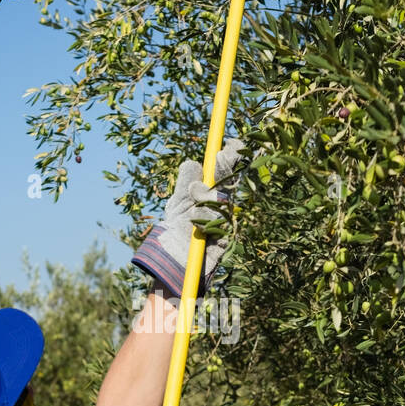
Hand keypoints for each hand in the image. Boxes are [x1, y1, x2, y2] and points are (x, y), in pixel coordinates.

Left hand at [130, 138, 247, 297]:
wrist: (173, 260)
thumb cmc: (176, 229)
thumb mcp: (177, 202)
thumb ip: (185, 183)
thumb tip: (194, 163)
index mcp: (213, 193)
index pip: (227, 171)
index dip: (231, 157)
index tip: (229, 144)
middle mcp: (222, 205)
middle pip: (231, 182)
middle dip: (227, 168)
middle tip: (222, 156)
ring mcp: (224, 222)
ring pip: (222, 201)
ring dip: (207, 197)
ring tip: (193, 197)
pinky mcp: (224, 239)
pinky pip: (218, 224)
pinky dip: (204, 220)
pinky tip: (194, 223)